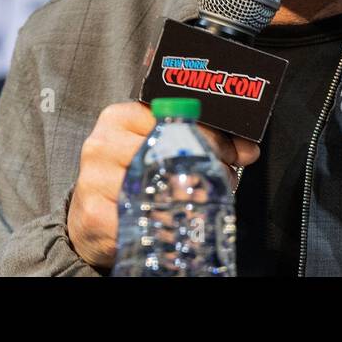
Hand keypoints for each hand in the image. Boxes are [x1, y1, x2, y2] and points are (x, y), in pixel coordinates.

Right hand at [67, 100, 259, 269]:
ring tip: (205, 202)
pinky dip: (168, 224)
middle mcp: (102, 143)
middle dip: (207, 166)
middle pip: (168, 150)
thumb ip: (206, 143)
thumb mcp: (164, 151)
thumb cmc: (135, 177)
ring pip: (158, 185)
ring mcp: (93, 179)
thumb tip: (248, 150)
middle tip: (224, 179)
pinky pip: (142, 219)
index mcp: (120, 117)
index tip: (232, 152)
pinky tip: (176, 223)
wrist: (94, 219)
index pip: (174, 117)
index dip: (211, 136)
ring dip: (192, 198)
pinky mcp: (93, 214)